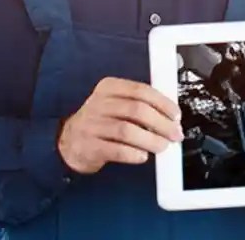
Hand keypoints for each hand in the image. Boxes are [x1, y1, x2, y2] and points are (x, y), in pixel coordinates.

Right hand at [57, 77, 183, 174]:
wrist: (69, 142)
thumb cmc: (100, 122)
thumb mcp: (115, 104)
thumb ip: (140, 105)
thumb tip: (170, 116)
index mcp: (109, 88)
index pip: (140, 90)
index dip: (162, 103)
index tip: (175, 115)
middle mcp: (98, 104)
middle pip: (136, 110)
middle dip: (161, 124)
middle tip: (174, 134)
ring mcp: (91, 125)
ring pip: (127, 130)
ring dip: (150, 140)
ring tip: (162, 146)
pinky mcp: (89, 146)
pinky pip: (116, 150)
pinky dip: (133, 154)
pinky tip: (142, 156)